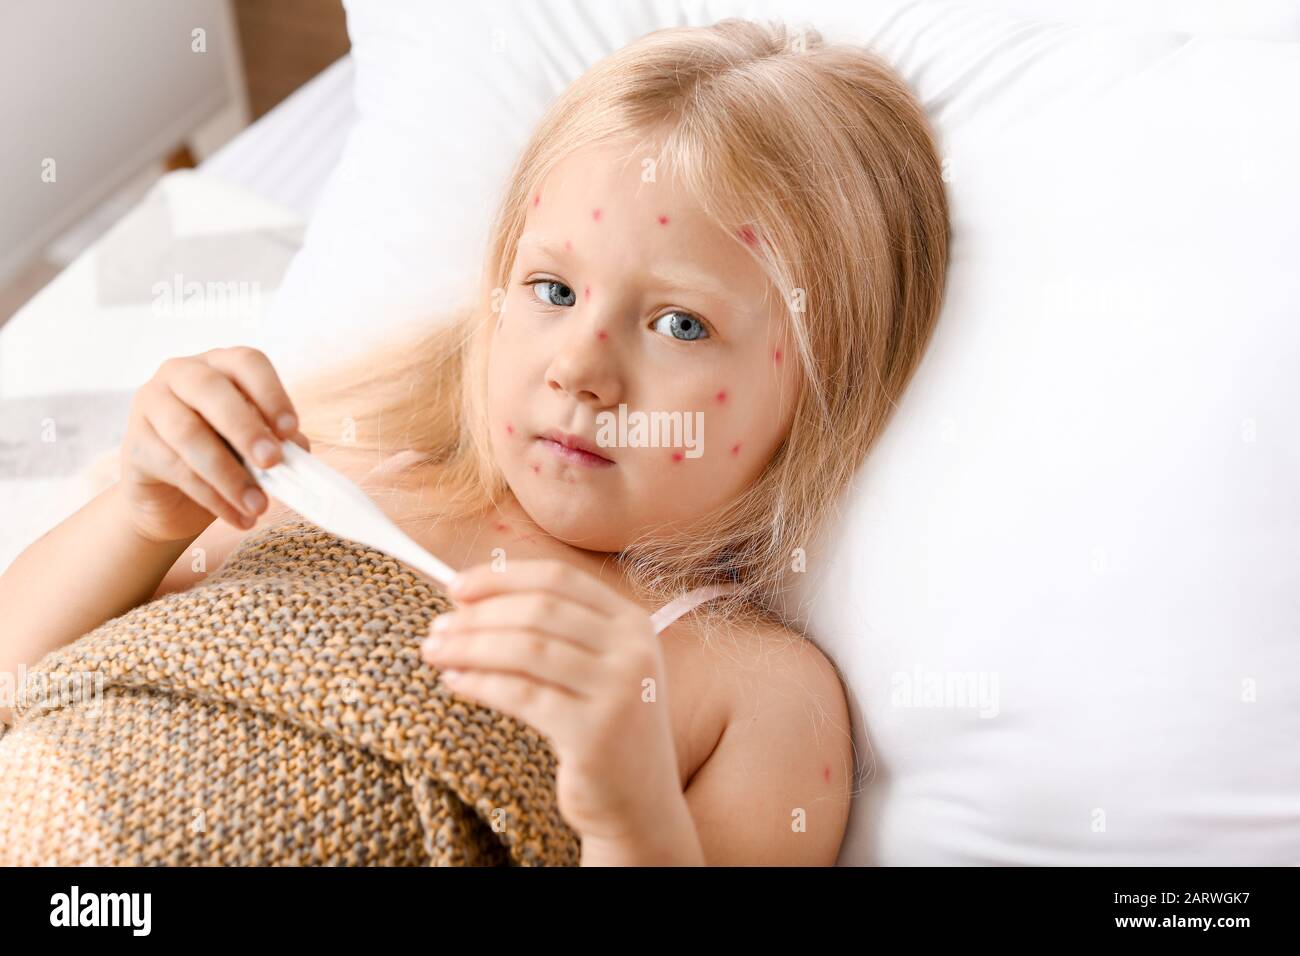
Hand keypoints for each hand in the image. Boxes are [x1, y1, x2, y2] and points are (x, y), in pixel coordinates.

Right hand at [119, 347, 310, 542]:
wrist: (172, 499)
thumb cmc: (225, 458)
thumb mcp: (255, 446)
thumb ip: (276, 442)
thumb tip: (296, 451)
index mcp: (220, 365)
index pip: (247, 362)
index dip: (271, 393)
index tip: (290, 429)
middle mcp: (181, 374)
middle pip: (212, 390)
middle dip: (246, 429)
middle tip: (272, 462)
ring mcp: (151, 405)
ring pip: (189, 433)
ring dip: (230, 474)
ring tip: (258, 506)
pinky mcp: (135, 444)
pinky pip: (176, 469)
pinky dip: (213, 497)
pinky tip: (238, 517)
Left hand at [419, 559, 682, 841]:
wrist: (639, 804)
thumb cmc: (601, 729)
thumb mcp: (591, 670)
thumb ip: (548, 631)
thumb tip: (466, 597)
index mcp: (632, 623)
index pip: (559, 579)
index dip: (502, 578)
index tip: (456, 587)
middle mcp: (633, 650)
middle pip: (539, 610)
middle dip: (478, 615)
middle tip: (438, 627)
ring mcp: (618, 690)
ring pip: (526, 649)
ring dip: (470, 646)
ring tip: (434, 651)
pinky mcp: (595, 732)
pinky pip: (522, 695)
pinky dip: (480, 683)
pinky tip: (455, 682)